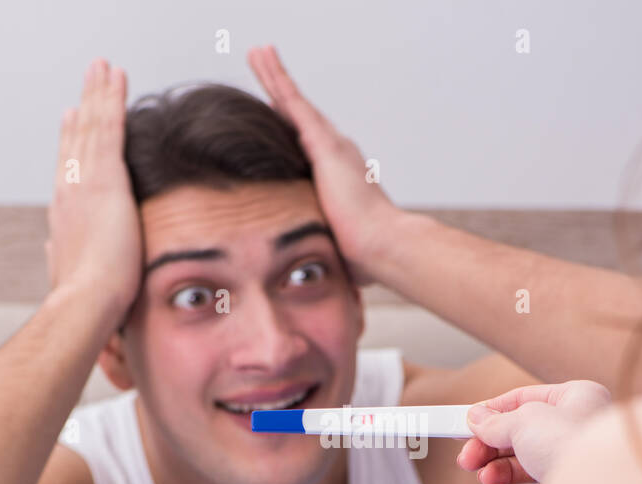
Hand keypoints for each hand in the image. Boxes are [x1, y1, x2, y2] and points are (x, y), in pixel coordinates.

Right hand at [45, 59, 142, 325]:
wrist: (86, 304)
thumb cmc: (86, 304)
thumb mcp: (69, 275)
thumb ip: (61, 255)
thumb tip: (52, 248)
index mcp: (65, 214)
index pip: (68, 170)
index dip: (69, 142)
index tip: (71, 119)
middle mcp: (68, 191)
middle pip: (76, 139)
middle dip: (84, 107)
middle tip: (89, 79)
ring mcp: (84, 181)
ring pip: (92, 126)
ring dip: (98, 93)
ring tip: (103, 67)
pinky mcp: (105, 177)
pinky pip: (109, 127)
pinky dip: (111, 99)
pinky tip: (116, 77)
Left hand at [248, 45, 399, 284]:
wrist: (383, 248)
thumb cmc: (365, 258)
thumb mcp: (333, 246)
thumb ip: (323, 248)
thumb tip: (315, 274)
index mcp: (336, 178)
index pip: (304, 145)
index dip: (288, 127)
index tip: (275, 112)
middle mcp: (336, 154)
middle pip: (298, 117)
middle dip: (280, 91)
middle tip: (264, 64)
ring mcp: (331, 147)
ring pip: (294, 103)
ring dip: (275, 76)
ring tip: (258, 52)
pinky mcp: (325, 145)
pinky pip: (294, 103)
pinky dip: (278, 80)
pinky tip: (263, 59)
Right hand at [457, 380, 611, 483]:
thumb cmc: (573, 442)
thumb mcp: (524, 420)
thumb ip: (496, 421)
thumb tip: (476, 418)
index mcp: (577, 399)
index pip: (526, 400)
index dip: (493, 412)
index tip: (467, 423)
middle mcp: (577, 431)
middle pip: (520, 438)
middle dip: (490, 449)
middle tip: (467, 459)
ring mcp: (573, 467)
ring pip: (524, 469)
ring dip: (497, 474)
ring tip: (485, 478)